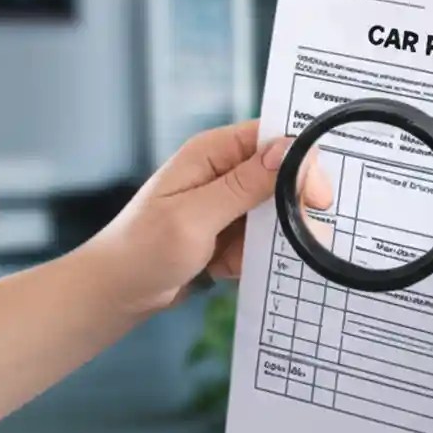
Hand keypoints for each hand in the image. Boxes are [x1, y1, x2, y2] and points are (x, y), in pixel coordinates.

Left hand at [84, 121, 331, 317]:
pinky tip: (227, 268)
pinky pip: (261, 237)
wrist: (114, 294)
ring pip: (276, 210)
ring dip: (270, 238)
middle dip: (291, 207)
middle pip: (282, 174)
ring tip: (241, 258)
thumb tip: (287, 150)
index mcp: (211, 152)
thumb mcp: (194, 217)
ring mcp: (226, 202)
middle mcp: (222, 170)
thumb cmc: (142, 250)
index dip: (301, 162)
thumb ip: (243, 185)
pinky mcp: (228, 230)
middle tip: (294, 236)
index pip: (272, 138)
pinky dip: (254, 256)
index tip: (317, 197)